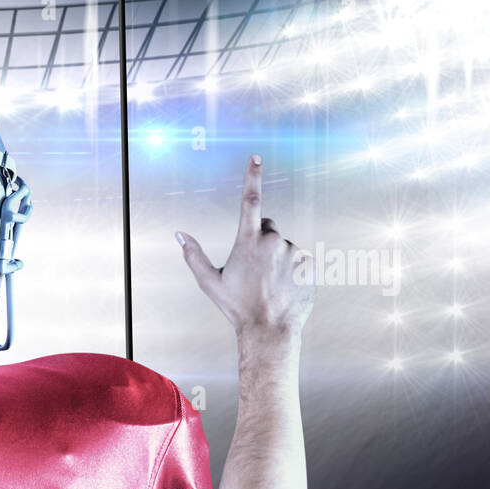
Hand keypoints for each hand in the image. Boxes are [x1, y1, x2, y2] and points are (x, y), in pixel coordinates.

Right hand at [175, 155, 315, 335]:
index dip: (252, 177)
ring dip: (276, 258)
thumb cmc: (237, 307)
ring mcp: (294, 251)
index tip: (256, 158)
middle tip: (253, 269)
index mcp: (248, 242)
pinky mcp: (309, 263)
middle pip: (266, 227)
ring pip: (282, 245)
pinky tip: (283, 287)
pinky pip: (298, 259)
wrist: (269, 330)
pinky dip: (291, 269)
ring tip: (269, 284)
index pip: (250, 201)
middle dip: (260, 239)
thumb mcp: (210, 283)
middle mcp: (273, 241)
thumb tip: (180, 234)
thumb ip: (193, 255)